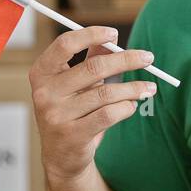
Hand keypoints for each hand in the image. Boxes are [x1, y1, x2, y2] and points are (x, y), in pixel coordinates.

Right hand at [29, 27, 157, 187]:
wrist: (61, 157)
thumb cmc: (71, 112)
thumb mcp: (75, 85)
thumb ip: (90, 60)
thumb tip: (112, 38)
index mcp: (42, 73)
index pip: (65, 44)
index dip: (91, 35)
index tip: (114, 33)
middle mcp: (45, 93)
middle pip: (93, 67)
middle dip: (127, 60)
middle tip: (148, 58)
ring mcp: (56, 115)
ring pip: (106, 94)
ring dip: (133, 88)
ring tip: (148, 87)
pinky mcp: (72, 135)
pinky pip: (109, 115)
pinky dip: (126, 108)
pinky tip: (132, 106)